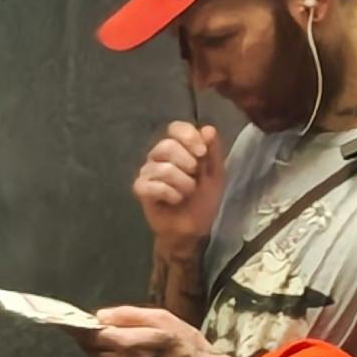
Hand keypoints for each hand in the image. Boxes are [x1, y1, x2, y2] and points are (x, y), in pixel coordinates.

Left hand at [79, 306, 228, 356]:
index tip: (65, 320)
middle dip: (88, 336)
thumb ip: (128, 316)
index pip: (92, 336)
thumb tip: (100, 316)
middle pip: (91, 349)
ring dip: (98, 348)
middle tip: (89, 323)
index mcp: (128, 344)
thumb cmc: (185, 343)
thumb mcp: (161, 318)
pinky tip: (123, 351)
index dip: (77, 327)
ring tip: (110, 336)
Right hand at [132, 120, 224, 253]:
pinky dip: (169, 194)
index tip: (202, 153)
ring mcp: (147, 172)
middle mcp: (159, 156)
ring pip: (162, 168)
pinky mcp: (141, 189)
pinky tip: (175, 200)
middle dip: (187, 163)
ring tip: (187, 193)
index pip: (175, 127)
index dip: (189, 137)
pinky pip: (152, 185)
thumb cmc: (203, 200)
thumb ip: (213, 151)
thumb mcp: (216, 174)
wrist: (192, 229)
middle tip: (195, 178)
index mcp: (177, 148)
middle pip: (167, 145)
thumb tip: (208, 129)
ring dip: (182, 183)